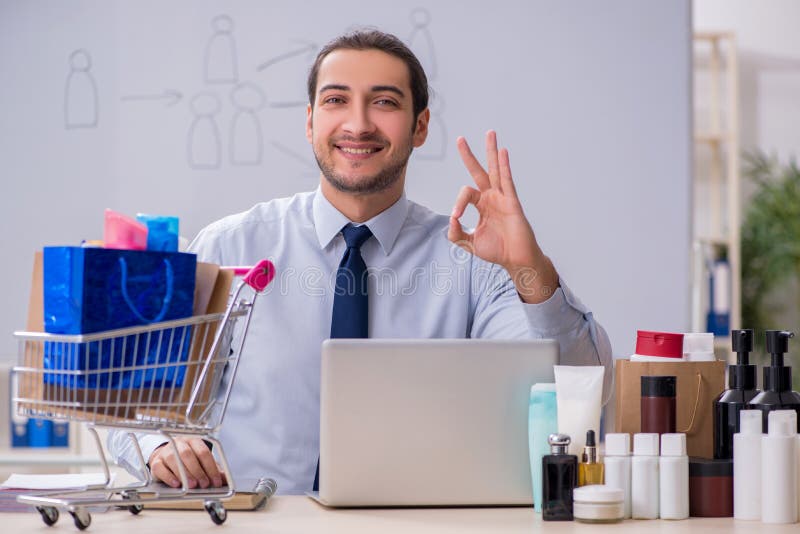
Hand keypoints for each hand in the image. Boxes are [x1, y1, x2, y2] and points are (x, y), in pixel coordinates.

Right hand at [148, 437, 226, 488]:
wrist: (165, 457)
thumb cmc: (187, 461)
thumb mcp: (201, 463)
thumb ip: (213, 470)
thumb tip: (225, 480)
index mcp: (194, 441)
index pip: (204, 452)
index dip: (211, 468)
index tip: (216, 481)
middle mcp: (180, 443)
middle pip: (188, 454)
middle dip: (198, 470)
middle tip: (204, 484)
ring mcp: (166, 451)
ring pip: (174, 459)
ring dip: (184, 474)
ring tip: (192, 485)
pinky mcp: (156, 462)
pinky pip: (161, 468)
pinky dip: (169, 477)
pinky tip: (177, 484)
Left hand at [448, 130, 557, 303]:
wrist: (516, 259)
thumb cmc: (497, 250)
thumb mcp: (470, 243)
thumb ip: (456, 234)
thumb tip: (451, 220)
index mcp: (482, 205)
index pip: (465, 194)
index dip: (458, 204)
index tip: (456, 218)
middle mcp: (492, 197)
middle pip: (479, 171)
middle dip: (469, 155)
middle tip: (460, 139)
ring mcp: (503, 198)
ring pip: (495, 170)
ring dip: (492, 152)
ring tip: (490, 133)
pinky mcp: (513, 202)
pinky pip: (507, 181)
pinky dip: (504, 166)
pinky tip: (502, 152)